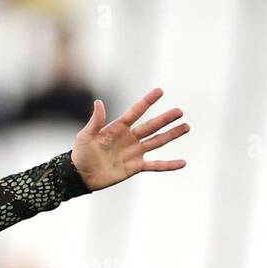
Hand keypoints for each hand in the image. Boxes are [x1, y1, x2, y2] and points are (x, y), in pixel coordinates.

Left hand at [70, 88, 188, 190]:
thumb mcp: (86, 136)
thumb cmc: (81, 154)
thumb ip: (95, 121)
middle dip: (165, 119)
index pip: (135, 112)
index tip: (159, 91)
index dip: (147, 102)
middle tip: (180, 111)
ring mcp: (134, 152)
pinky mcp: (135, 167)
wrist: (80, 176)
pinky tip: (183, 163)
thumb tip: (99, 101)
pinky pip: (155, 166)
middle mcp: (129, 138)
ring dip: (172, 135)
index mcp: (118, 128)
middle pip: (151, 126)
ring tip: (186, 127)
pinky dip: (169, 165)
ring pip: (157, 142)